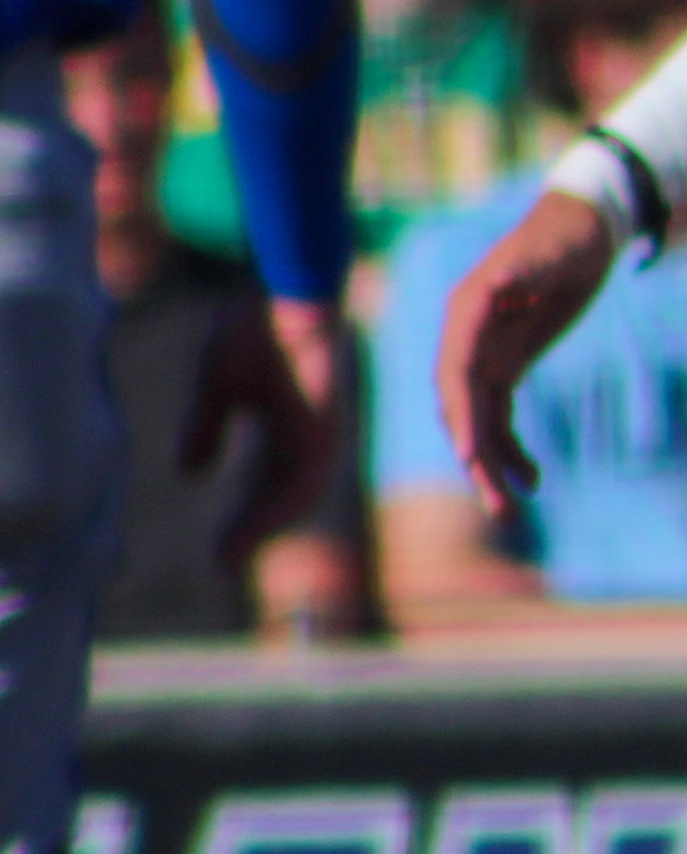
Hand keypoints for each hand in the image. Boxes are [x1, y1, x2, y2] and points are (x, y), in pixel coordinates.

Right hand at [186, 293, 340, 562]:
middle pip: (284, 496)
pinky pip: (306, 480)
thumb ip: (207, 428)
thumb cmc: (256, 326)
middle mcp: (311, 433)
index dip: (246, 516)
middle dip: (252, 529)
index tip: (220, 549)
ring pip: (298, 497)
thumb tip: (192, 473)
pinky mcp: (327, 426)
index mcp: (289, 425)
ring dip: (263, 527)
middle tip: (223, 562)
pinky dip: (280, 508)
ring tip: (229, 556)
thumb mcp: (218, 386)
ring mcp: (323, 430)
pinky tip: (253, 529)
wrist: (287, 290)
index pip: (268, 483)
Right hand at [438, 188, 619, 505]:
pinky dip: (512, 447)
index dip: (462, 416)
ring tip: (511, 509)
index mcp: (469, 313)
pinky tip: (532, 478)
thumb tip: (497, 279)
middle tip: (497, 505)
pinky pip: (500, 416)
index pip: (456, 374)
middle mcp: (467, 340)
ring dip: (492, 466)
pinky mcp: (506, 365)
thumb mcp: (553, 250)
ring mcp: (485, 356)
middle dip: (476, 459)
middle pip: (462, 410)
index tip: (471, 455)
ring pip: (479, 422)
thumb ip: (526, 269)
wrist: (583, 227)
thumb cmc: (567, 235)